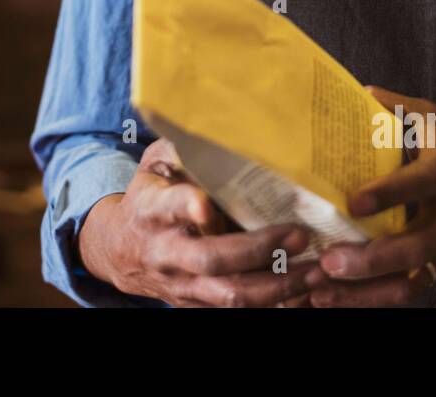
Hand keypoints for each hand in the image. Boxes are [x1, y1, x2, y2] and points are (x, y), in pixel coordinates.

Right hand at [77, 138, 321, 306]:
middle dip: (259, 250)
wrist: (119, 251)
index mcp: (152, 209)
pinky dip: (275, 301)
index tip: (207, 204)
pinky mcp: (196, 305)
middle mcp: (166, 251)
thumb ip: (181, 149)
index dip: (188, 207)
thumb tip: (221, 123)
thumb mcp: (155, 165)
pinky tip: (305, 286)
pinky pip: (238, 311)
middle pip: (212, 260)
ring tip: (316, 270)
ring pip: (231, 295)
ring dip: (278, 286)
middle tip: (299, 235)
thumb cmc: (149, 196)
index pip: (169, 207)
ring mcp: (182, 284)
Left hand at [309, 87, 435, 306]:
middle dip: (372, 257)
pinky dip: (377, 298)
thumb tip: (365, 92)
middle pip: (419, 243)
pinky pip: (414, 287)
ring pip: (415, 275)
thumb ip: (404, 109)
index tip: (355, 202)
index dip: (390, 193)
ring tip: (326, 290)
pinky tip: (340, 299)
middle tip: (330, 261)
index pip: (423, 182)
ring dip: (369, 288)